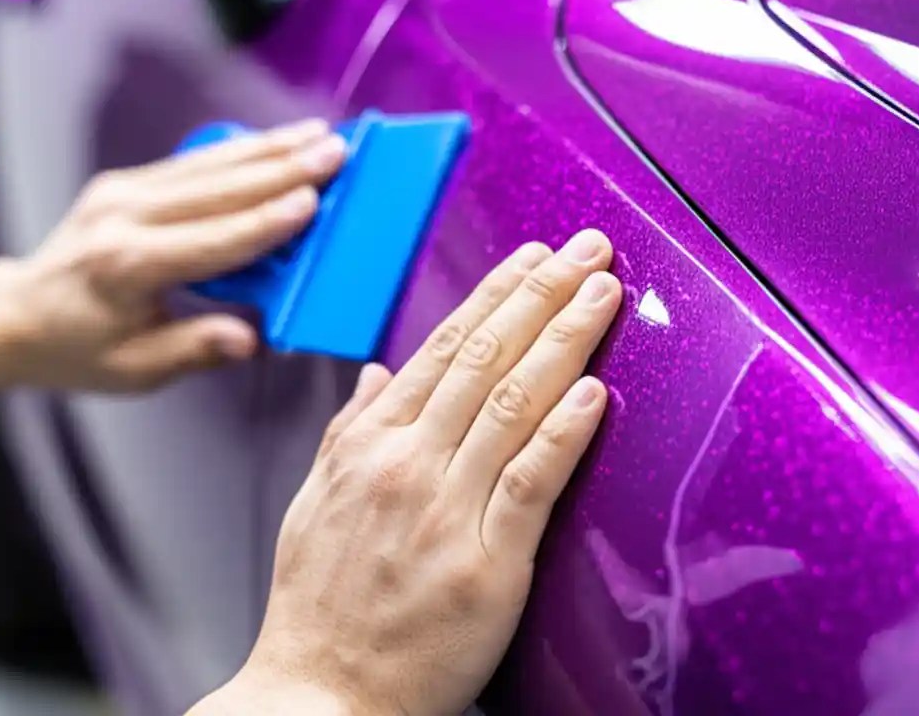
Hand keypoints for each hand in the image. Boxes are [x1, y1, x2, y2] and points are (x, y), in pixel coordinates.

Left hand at [0, 118, 345, 390]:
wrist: (16, 316)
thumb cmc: (77, 351)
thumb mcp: (135, 371)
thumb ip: (194, 350)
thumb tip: (251, 338)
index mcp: (129, 267)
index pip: (212, 241)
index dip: (267, 223)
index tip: (313, 203)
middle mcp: (126, 218)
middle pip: (219, 189)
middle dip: (284, 169)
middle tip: (336, 153)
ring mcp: (123, 193)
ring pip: (210, 166)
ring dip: (270, 149)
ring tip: (319, 135)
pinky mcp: (126, 184)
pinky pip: (193, 164)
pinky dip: (240, 152)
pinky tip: (275, 141)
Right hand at [196, 229, 621, 714]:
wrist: (319, 697)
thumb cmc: (320, 608)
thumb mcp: (317, 503)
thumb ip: (350, 430)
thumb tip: (378, 374)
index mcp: (368, 446)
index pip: (443, 348)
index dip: (496, 295)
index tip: (533, 257)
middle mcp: (406, 465)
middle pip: (487, 359)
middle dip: (542, 293)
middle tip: (586, 247)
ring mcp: (445, 511)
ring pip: (513, 402)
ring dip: (564, 337)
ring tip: (601, 291)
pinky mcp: (484, 565)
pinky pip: (530, 482)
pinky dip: (563, 431)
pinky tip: (593, 389)